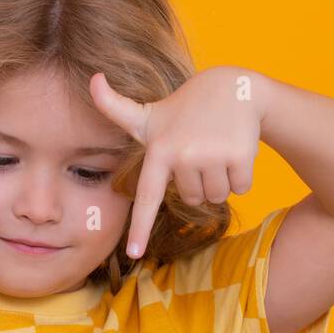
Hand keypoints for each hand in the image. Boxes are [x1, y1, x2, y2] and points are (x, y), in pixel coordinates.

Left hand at [90, 67, 265, 257]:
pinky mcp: (240, 156)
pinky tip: (235, 150)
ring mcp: (212, 156)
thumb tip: (92, 78)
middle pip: (193, 199)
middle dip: (199, 182)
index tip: (134, 254)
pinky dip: (241, 176)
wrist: (233, 88)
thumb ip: (115, 107)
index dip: (139, 228)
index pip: (146, 197)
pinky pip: (241, 189)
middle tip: (200, 152)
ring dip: (220, 180)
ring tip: (216, 150)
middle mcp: (183, 155)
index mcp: (158, 151)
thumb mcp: (148, 113)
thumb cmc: (183, 109)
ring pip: (217, 197)